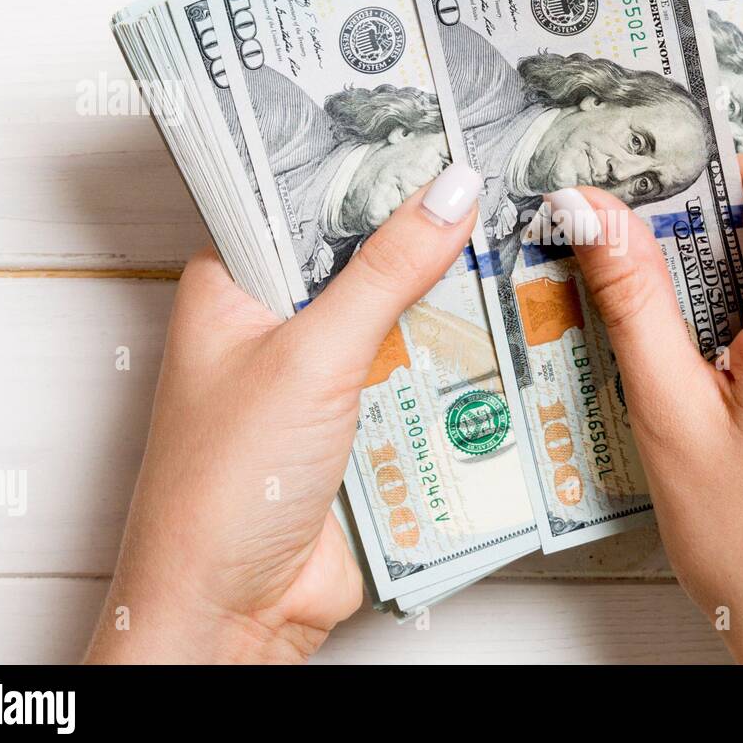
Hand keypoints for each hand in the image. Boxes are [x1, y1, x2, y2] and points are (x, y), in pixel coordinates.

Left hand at [85, 163, 481, 662]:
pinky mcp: (360, 427)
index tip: (438, 130)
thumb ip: (386, 271)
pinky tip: (507, 333)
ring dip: (447, 302)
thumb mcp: (312, 355)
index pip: (303, 200)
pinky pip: (417, 377)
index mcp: (232, 286)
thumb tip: (451, 192)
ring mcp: (320, 378)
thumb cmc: (224, 486)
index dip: (367, 168)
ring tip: (518, 246)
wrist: (233, 613)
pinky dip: (455, 363)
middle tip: (496, 184)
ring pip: (397, 319)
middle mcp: (274, 325)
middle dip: (423, 236)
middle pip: (361, 259)